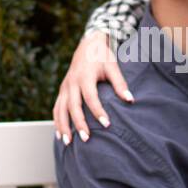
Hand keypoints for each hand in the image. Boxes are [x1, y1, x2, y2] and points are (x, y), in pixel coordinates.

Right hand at [52, 30, 133, 144]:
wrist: (87, 45)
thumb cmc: (102, 56)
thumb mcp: (112, 66)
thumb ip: (120, 84)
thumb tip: (130, 100)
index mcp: (85, 76)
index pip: (91, 97)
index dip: (98, 111)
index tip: (106, 124)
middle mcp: (72, 83)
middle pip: (73, 106)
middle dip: (79, 123)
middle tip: (86, 139)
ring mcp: (65, 87)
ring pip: (60, 109)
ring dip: (63, 126)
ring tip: (68, 142)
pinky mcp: (62, 91)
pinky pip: (56, 108)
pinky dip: (57, 122)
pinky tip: (59, 135)